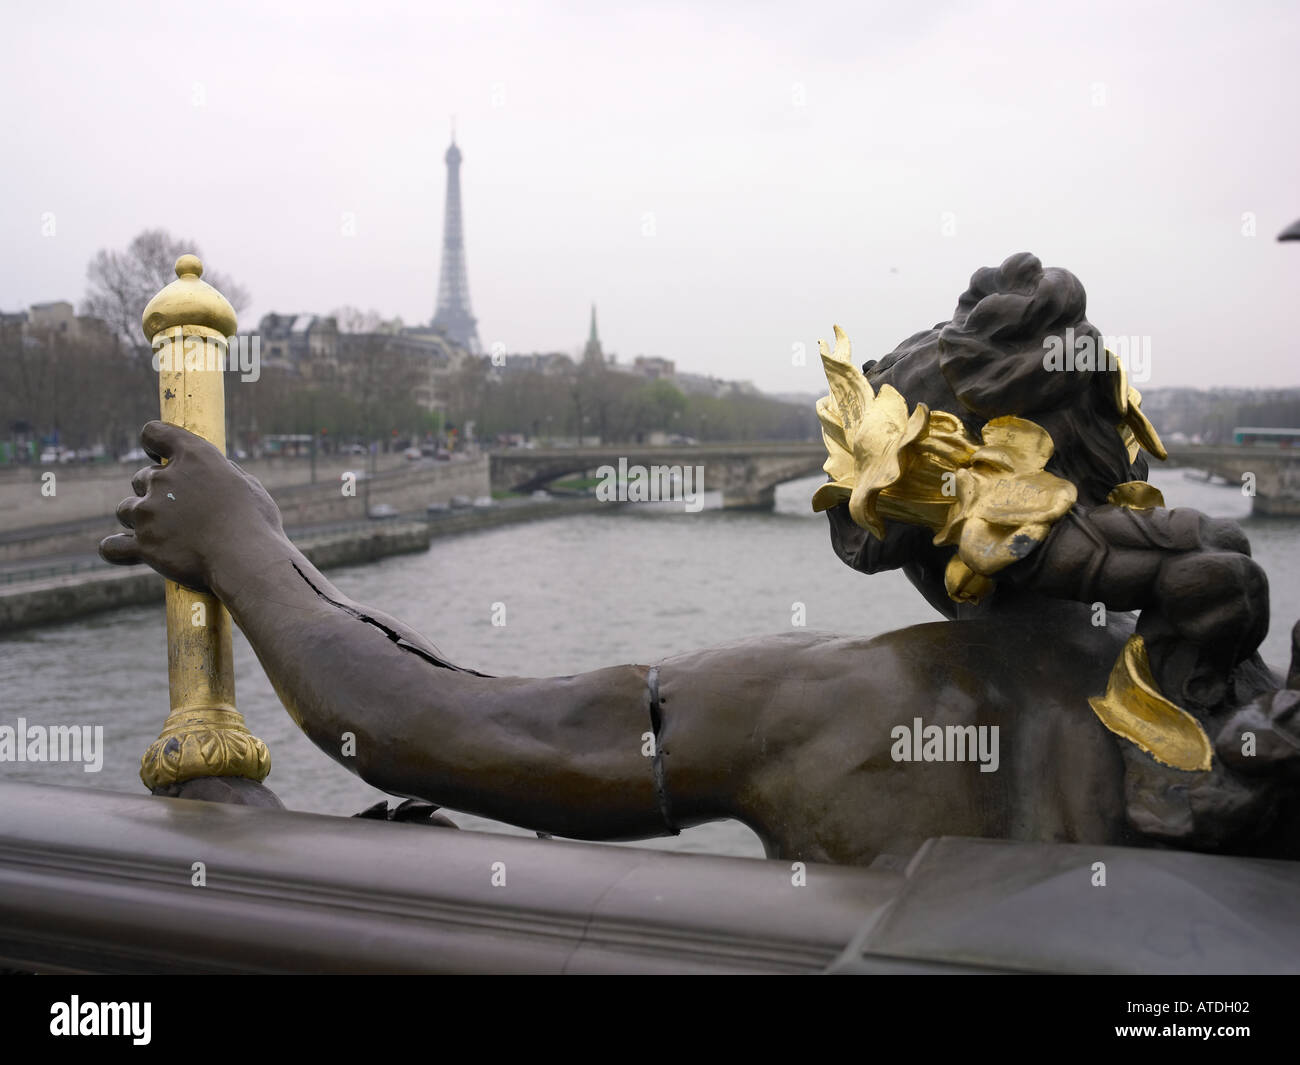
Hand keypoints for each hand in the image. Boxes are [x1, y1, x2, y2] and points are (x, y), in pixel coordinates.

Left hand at [99, 421, 283, 591]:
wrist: (246, 561)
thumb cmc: (255, 525)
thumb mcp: (247, 487)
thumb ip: (222, 476)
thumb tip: (214, 475)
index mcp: (194, 457)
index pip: (155, 432)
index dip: (155, 442)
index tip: (160, 455)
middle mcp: (165, 479)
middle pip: (142, 478)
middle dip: (155, 493)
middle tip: (179, 512)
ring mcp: (149, 512)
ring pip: (126, 510)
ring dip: (140, 519)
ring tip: (164, 536)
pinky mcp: (142, 544)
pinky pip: (112, 546)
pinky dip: (116, 548)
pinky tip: (127, 551)